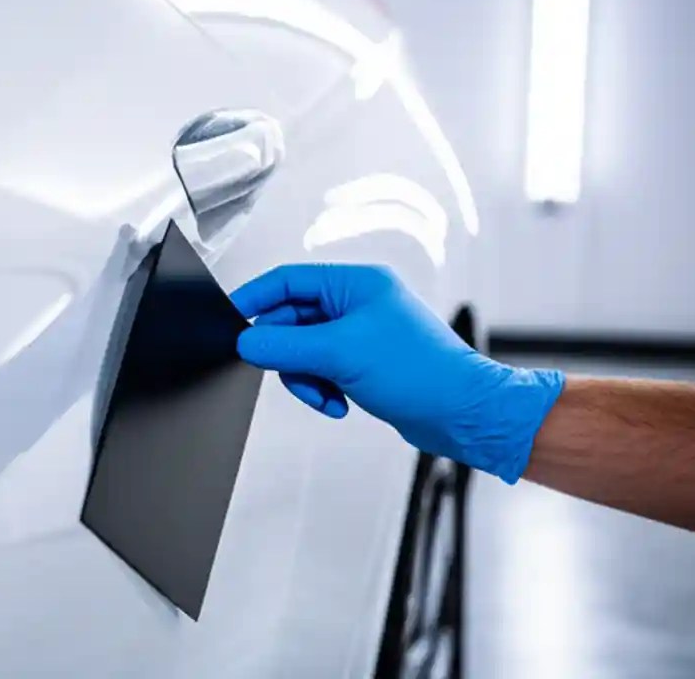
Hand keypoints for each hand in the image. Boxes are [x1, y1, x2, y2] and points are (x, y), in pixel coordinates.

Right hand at [231, 265, 563, 482]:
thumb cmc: (422, 373)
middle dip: (288, 355)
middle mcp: (357, 303)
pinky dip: (322, 390)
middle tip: (295, 374)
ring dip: (305, 379)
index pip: (287, 281)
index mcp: (356, 283)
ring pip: (302, 351)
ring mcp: (359, 334)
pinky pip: (320, 371)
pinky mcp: (361, 363)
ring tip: (325, 396)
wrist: (463, 413)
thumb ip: (284, 347)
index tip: (231, 322)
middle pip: (291, 321)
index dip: (256, 301)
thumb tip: (245, 342)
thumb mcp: (339, 354)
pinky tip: (338, 404)